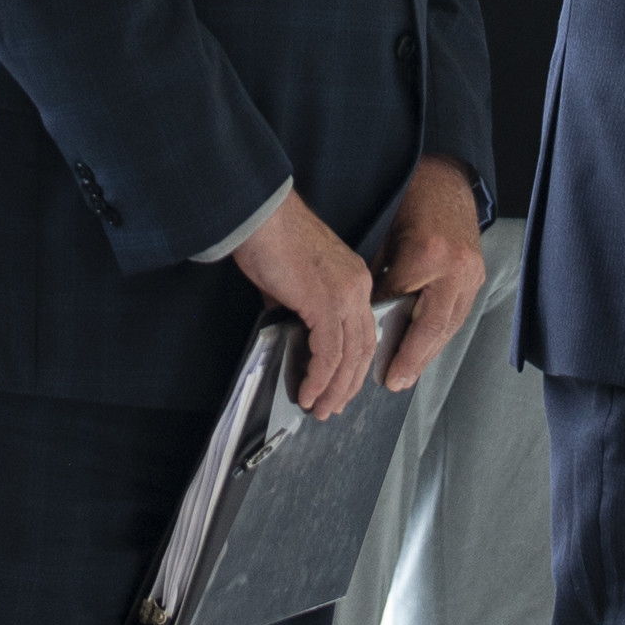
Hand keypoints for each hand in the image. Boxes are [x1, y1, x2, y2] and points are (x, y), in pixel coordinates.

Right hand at [231, 189, 383, 419]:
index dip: (354, 364)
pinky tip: (308, 392)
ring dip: (335, 388)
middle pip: (364, 348)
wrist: (261, 216)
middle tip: (332, 407)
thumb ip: (301, 306)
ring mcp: (346, 295)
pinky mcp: (326, 304)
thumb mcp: (295, 279)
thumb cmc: (271, 238)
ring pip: (350, 356)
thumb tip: (294, 331)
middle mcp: (358, 287)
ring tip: (318, 408)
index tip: (341, 386)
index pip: (364, 331)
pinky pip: (329, 353)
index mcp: (355, 278)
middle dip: (348, 384)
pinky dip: (319, 378)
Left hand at [371, 159, 489, 393]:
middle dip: (412, 358)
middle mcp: (456, 269)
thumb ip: (378, 274)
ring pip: (450, 325)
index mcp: (429, 256)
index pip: (402, 307)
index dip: (385, 334)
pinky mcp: (477, 275)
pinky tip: (426, 348)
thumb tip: (363, 312)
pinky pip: (458, 313)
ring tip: (408, 375)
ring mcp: (472, 273)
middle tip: (394, 383)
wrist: (448, 177)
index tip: (370, 357)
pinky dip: (441, 333)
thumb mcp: (386, 234)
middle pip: (433, 327)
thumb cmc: (413, 198)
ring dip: (428, 352)